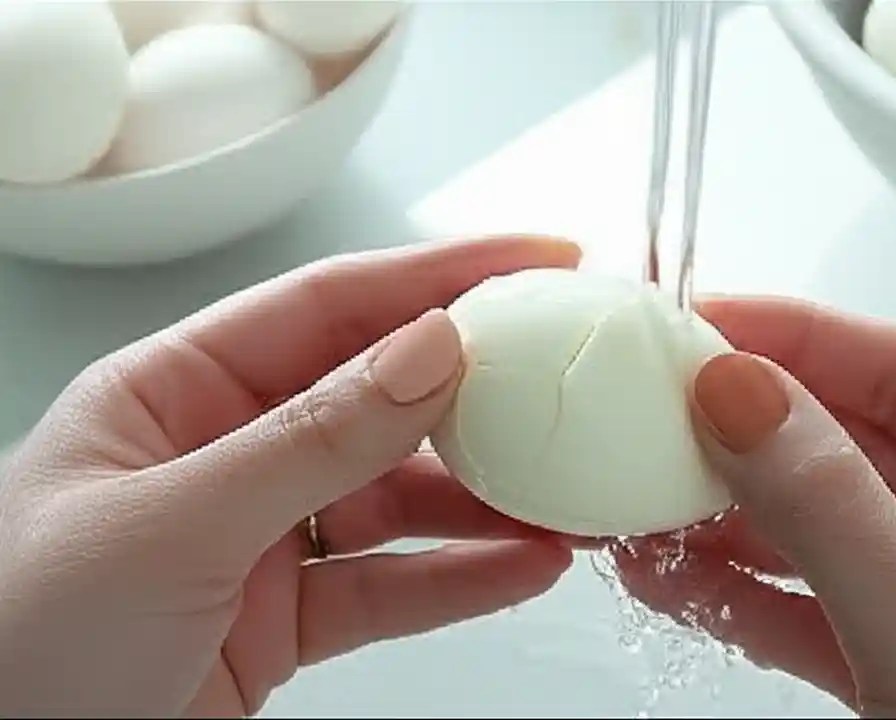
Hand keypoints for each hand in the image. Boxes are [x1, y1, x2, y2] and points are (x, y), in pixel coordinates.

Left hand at [0, 236, 580, 717]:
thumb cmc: (20, 642)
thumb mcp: (172, 526)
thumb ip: (309, 441)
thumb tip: (428, 352)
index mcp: (174, 391)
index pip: (327, 306)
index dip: (438, 276)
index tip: (534, 262)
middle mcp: (225, 452)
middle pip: (379, 399)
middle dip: (482, 396)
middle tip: (574, 387)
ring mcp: (259, 538)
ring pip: (397, 499)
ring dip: (487, 500)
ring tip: (569, 500)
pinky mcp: (284, 621)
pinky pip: (390, 587)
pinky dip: (459, 581)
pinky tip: (523, 568)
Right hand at [612, 296, 895, 716]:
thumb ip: (835, 513)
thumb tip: (742, 395)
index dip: (812, 338)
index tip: (710, 324)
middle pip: (864, 446)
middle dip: (755, 426)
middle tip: (654, 402)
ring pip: (825, 529)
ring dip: (729, 510)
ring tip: (639, 487)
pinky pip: (810, 610)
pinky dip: (737, 592)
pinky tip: (671, 576)